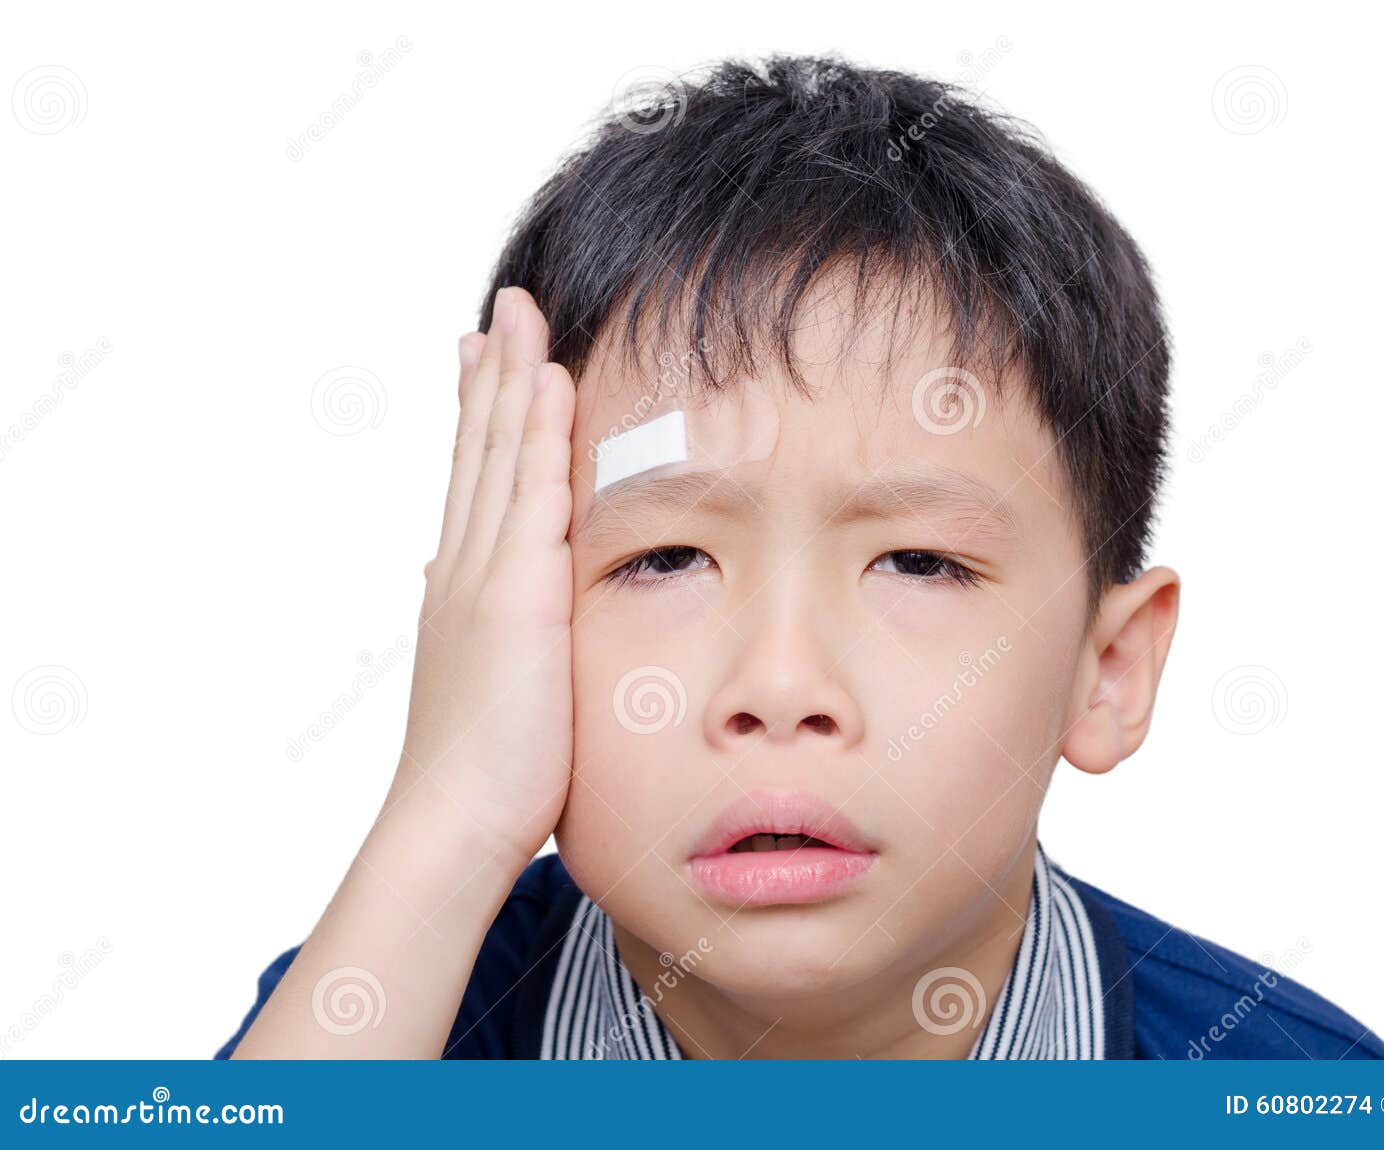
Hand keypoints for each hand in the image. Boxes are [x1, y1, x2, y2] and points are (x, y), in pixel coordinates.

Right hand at [390, 286, 575, 863]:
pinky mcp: (514, 597)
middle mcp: (463, 568)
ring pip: (497, 456)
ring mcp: (484, 577)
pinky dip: (536, 434)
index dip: (477, 414)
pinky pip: (530, 496)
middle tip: (498, 309)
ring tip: (520, 315)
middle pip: (477, 449)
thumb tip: (455, 592)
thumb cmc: (479, 772)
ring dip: (511, 379)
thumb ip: (478, 628)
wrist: (453, 824)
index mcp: (460, 587)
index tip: (480, 357)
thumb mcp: (478, 682)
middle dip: (490, 373)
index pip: (472, 480)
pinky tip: (548, 381)